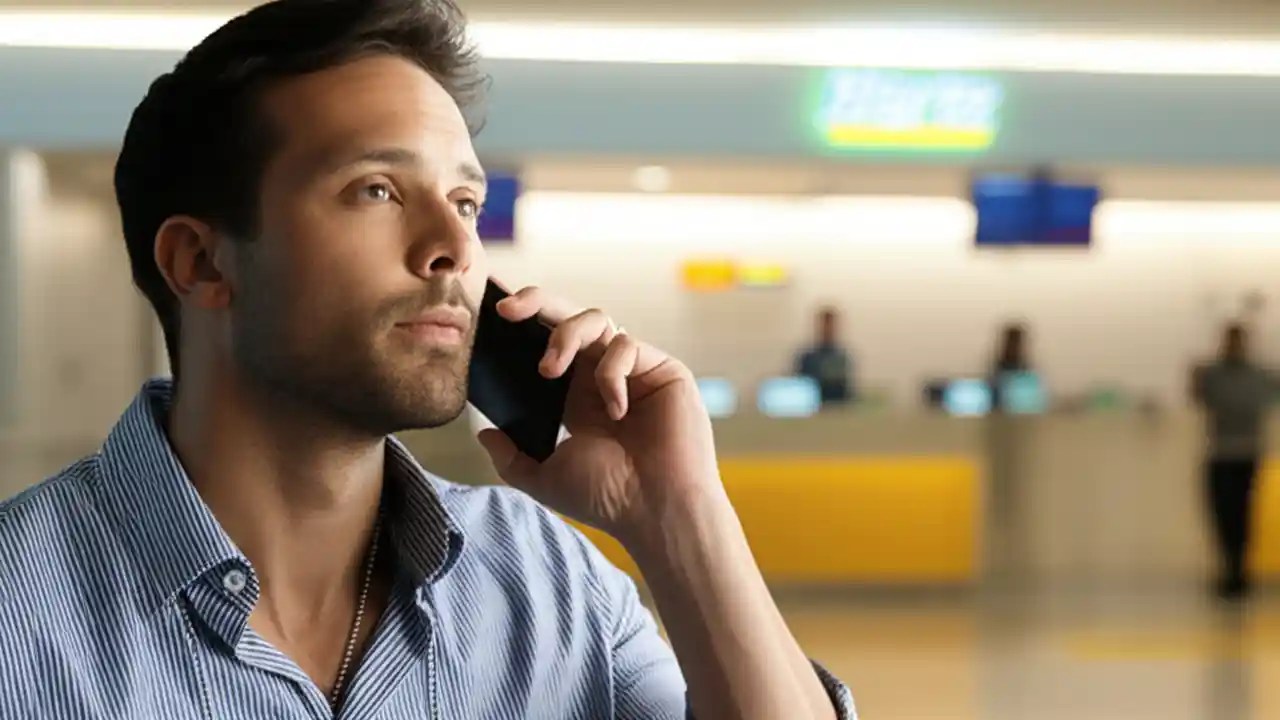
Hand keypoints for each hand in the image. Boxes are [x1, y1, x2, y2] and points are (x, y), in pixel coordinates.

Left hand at [475, 286, 723, 543]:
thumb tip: (483, 433)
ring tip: (549, 372)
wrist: (655, 512)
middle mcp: (600, 374)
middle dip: (535, 302)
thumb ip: (511, 457)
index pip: (545, 343)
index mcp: (573, 395)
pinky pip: (626, 347)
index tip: (493, 314)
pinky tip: (616, 412)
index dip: (522, 323)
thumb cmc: (607, 499)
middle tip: (507, 309)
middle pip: (567, 316)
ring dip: (565, 336)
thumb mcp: (544, 479)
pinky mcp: (661, 368)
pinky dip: (611, 375)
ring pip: (596, 319)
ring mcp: (632, 369)